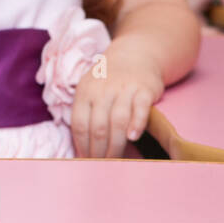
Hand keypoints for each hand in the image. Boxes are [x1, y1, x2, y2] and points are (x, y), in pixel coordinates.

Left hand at [69, 41, 164, 157]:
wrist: (135, 55)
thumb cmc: (108, 80)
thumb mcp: (89, 89)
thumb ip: (85, 112)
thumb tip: (80, 147)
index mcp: (85, 92)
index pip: (79, 124)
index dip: (81, 145)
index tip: (84, 161)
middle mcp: (102, 90)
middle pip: (98, 126)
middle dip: (98, 150)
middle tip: (100, 167)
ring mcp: (124, 89)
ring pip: (117, 120)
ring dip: (115, 144)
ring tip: (115, 160)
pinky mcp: (144, 89)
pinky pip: (139, 108)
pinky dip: (136, 123)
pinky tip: (133, 137)